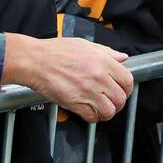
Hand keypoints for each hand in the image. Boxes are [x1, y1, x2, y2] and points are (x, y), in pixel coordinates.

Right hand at [12, 36, 132, 121]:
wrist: (35, 60)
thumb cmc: (56, 51)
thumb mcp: (86, 45)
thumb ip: (107, 52)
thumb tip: (122, 58)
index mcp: (103, 62)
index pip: (127, 81)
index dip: (127, 88)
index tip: (123, 91)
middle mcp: (98, 78)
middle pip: (120, 98)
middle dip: (119, 103)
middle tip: (113, 102)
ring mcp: (87, 92)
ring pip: (109, 111)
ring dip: (107, 113)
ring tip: (102, 110)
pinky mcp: (74, 103)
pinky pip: (91, 117)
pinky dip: (93, 118)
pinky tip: (90, 112)